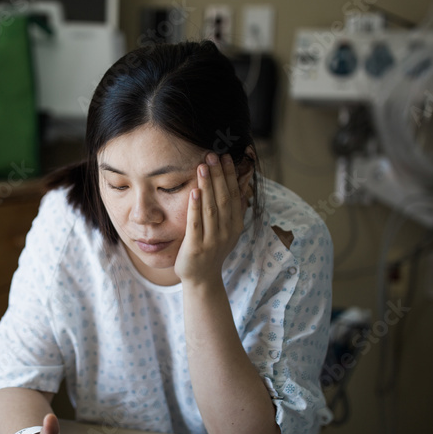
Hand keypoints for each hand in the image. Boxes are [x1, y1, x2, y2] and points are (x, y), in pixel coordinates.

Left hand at [174, 152, 249, 284]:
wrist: (202, 278)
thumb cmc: (211, 250)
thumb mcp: (226, 230)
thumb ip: (230, 210)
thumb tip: (239, 185)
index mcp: (235, 225)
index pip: (234, 195)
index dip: (230, 176)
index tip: (226, 157)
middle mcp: (226, 231)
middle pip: (223, 198)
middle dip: (219, 175)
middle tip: (213, 155)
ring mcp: (212, 240)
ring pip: (211, 208)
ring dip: (207, 186)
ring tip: (203, 166)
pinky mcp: (196, 247)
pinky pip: (196, 224)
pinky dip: (195, 207)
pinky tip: (193, 192)